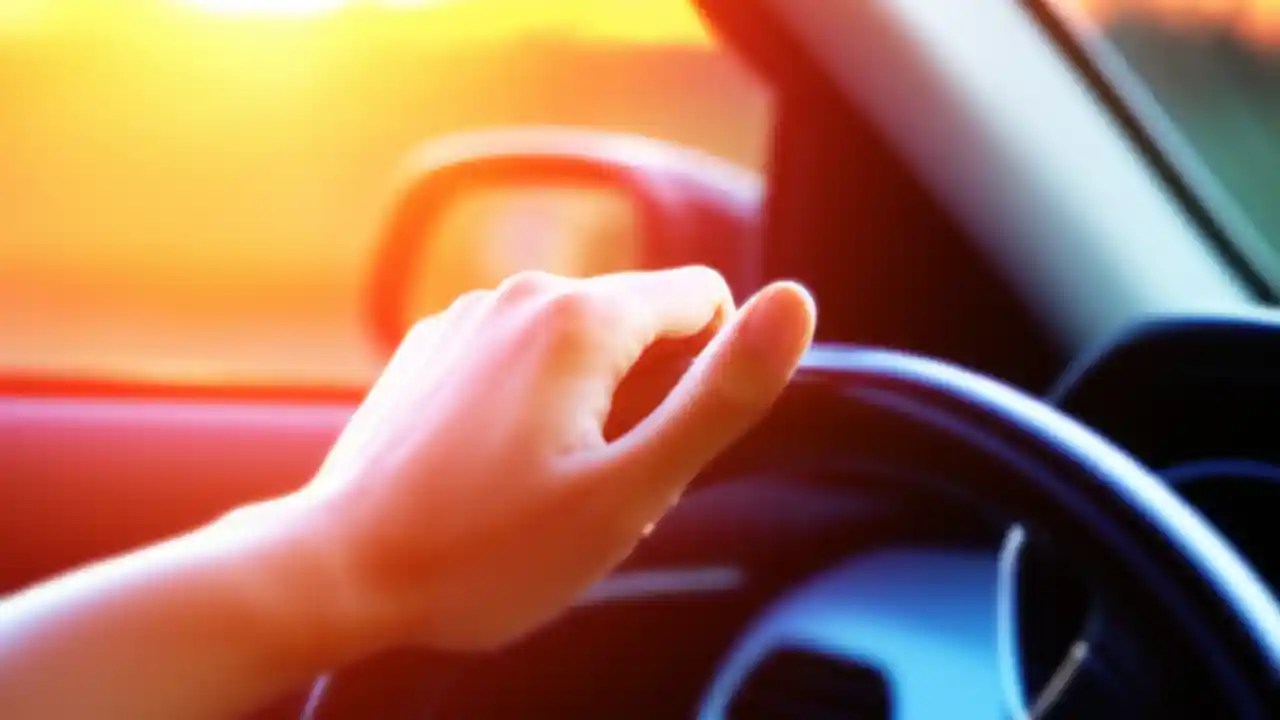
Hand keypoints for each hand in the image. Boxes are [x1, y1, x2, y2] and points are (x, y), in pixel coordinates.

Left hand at [302, 267, 814, 651]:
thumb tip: (795, 304)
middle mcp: (522, 294)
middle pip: (639, 324)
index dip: (707, 373)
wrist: (339, 572)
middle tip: (598, 487)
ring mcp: (467, 317)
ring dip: (588, 404)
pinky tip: (493, 472)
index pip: (703, 298)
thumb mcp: (628, 491)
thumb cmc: (486, 550)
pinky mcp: (432, 347)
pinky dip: (531, 404)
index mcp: (582, 318)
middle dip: (644, 397)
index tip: (663, 444)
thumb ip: (719, 398)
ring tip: (541, 487)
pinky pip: (519, 357)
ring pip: (578, 344)